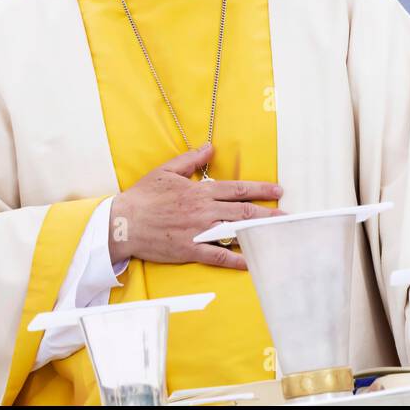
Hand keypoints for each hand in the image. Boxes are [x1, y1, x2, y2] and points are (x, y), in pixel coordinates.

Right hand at [108, 145, 282, 267]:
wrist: (121, 223)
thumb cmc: (142, 196)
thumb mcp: (166, 170)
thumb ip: (191, 159)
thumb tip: (210, 147)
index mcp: (200, 191)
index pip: (238, 189)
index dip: (260, 189)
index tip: (278, 190)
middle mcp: (203, 210)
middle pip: (243, 211)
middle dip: (268, 213)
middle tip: (288, 216)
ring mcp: (198, 231)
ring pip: (235, 232)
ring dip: (258, 233)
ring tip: (277, 234)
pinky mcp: (189, 250)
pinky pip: (217, 256)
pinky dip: (236, 260)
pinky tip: (252, 262)